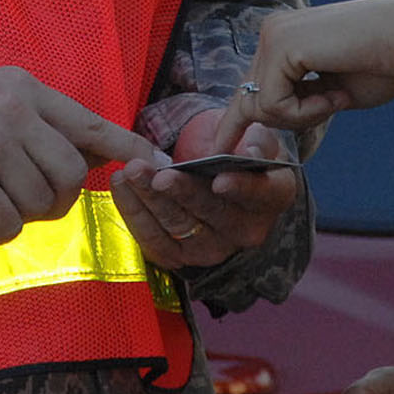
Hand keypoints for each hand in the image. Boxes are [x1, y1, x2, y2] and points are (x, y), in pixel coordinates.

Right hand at [0, 66, 166, 245]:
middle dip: (55, 197)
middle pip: (70, 173)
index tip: (157, 162)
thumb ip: (44, 127)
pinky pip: (10, 226)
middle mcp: (11, 110)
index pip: (86, 120)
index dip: (124, 146)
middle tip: (22, 197)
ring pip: (42, 203)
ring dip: (19, 214)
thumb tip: (106, 155)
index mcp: (22, 88)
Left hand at [110, 108, 298, 267]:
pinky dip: (135, 214)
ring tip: (130, 173)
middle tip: (158, 174)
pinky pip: (155, 241)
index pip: (259, 195)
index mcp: (272, 197)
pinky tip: (121, 188)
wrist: (218, 176)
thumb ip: (258, 139)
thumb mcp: (257, 138)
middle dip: (181, 192)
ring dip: (150, 200)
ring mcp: (213, 247)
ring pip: (179, 227)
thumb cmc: (240, 152)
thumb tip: (253, 146)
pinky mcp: (181, 255)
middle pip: (211, 212)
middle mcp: (246, 230)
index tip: (219, 180)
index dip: (240, 188)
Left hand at [213, 0, 393, 149]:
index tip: (220, 150)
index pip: (249, 86)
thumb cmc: (383, 65)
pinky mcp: (281, 46)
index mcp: (283, 38)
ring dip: (302, 117)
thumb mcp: (331, 92)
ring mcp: (272, 35)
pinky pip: (274, 104)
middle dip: (287, 120)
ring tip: (338, 96)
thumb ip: (301, 101)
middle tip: (331, 104)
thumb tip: (272, 118)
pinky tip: (334, 95)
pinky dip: (305, 112)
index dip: (234, 122)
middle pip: (251, 101)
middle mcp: (271, 32)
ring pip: (260, 107)